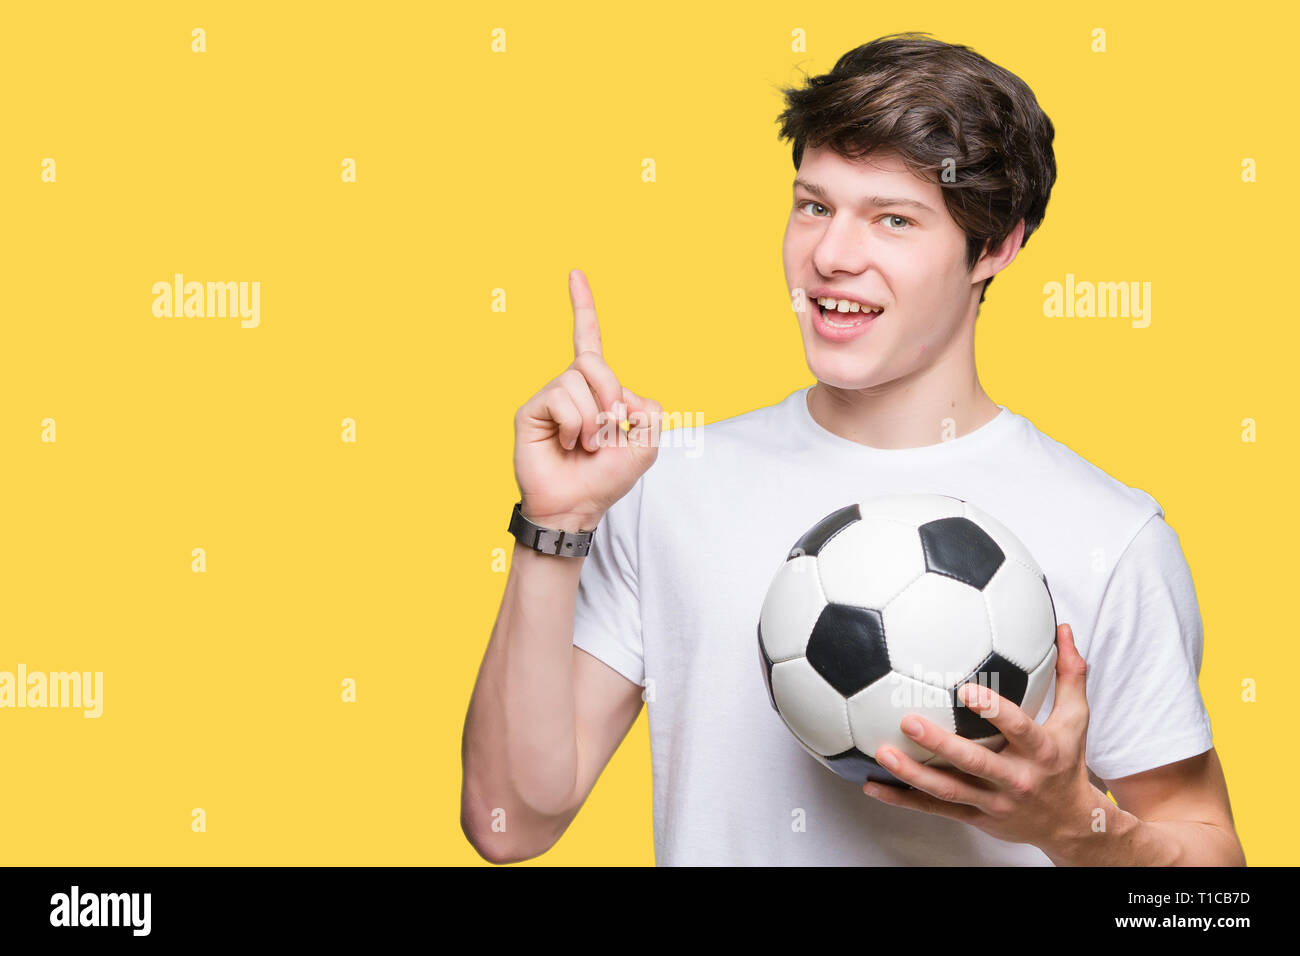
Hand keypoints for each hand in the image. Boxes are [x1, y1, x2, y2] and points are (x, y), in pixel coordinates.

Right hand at [513, 269, 661, 531]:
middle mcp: (569, 387)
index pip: (589, 340)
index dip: (583, 306)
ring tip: (584, 444)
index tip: (575, 273)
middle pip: (595, 361)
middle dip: (610, 396)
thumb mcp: (647, 444)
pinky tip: (566, 444)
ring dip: (592, 419)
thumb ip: (650, 410)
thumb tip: (620, 394)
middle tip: (607, 431)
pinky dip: (573, 424)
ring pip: (577, 380)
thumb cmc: (606, 477)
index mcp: (597, 389)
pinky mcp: (530, 410)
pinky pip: (560, 398)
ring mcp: (548, 397)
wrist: (577, 506)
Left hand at [862, 623, 1105, 854]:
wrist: (1070, 824)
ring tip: (882, 753)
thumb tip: (1064, 627)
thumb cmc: (1065, 763)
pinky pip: (935, 809)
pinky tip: (872, 785)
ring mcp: (994, 802)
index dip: (994, 711)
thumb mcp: (1077, 721)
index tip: (966, 690)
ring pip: (949, 790)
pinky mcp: (976, 818)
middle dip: (941, 744)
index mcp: (1041, 752)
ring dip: (913, 774)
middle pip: (975, 763)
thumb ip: (1071, 675)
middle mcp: (1016, 779)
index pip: (1019, 729)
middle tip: (908, 721)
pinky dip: (902, 800)